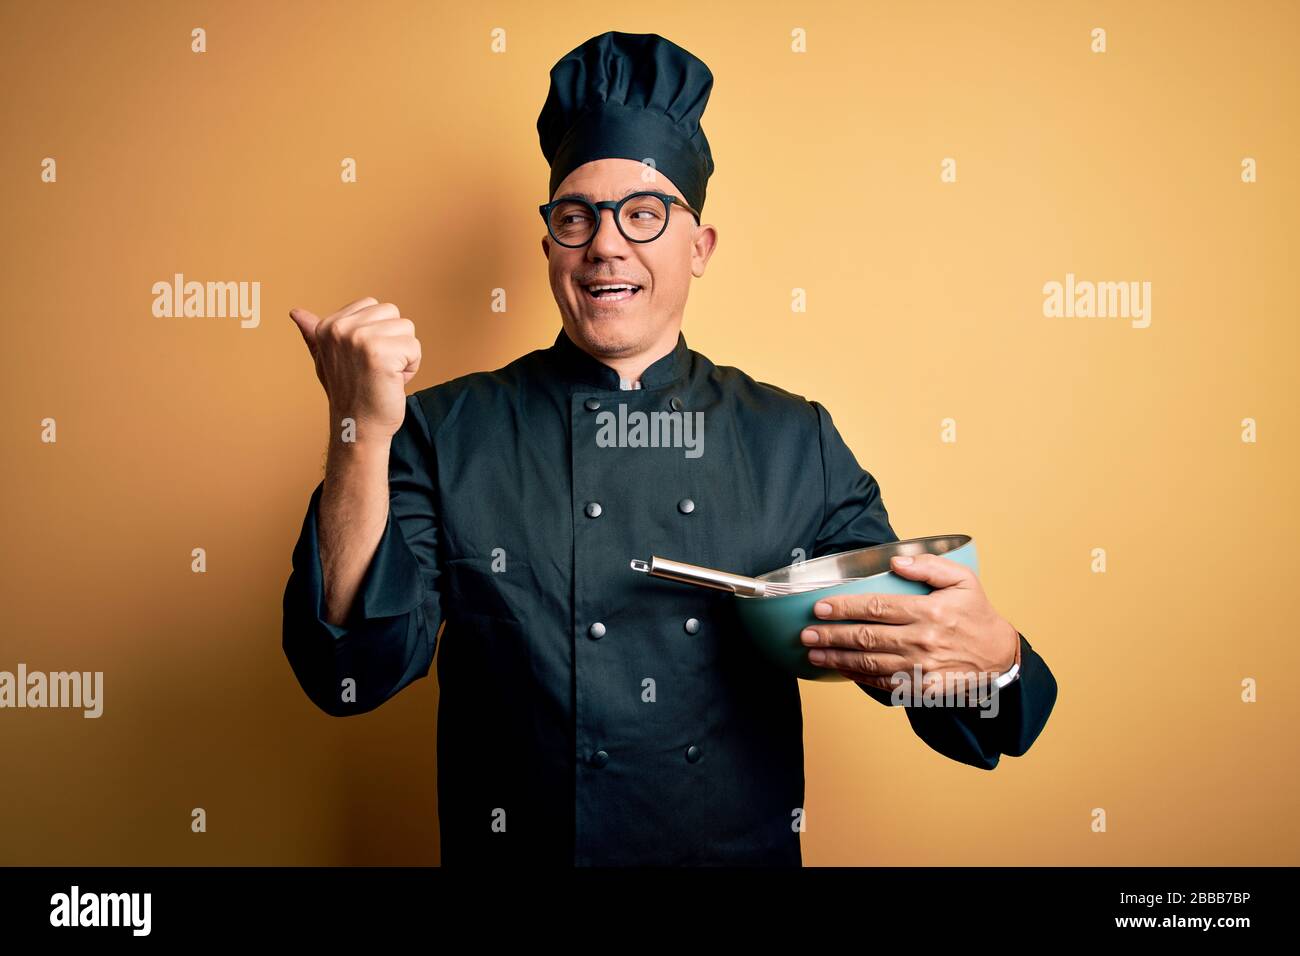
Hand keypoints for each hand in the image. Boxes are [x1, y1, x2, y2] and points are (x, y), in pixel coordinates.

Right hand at [289, 297, 421, 441]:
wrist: (356, 428)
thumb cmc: (347, 394)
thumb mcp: (324, 359)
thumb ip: (313, 334)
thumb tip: (295, 312)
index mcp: (328, 325)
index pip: (375, 306)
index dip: (379, 333)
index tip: (364, 359)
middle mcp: (341, 328)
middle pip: (393, 313)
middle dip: (394, 341)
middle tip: (376, 369)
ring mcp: (359, 339)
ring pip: (406, 328)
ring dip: (404, 355)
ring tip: (384, 375)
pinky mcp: (380, 353)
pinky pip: (415, 348)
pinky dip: (411, 368)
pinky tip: (392, 382)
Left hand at [799, 553, 1018, 699]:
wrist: (1000, 658)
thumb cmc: (976, 615)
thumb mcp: (963, 581)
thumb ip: (929, 566)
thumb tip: (896, 560)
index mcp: (930, 612)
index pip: (878, 607)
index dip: (845, 607)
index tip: (820, 606)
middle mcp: (923, 641)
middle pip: (867, 637)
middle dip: (831, 635)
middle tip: (806, 633)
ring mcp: (921, 668)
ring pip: (870, 663)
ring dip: (837, 658)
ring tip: (813, 653)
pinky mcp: (921, 689)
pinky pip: (883, 683)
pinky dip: (858, 677)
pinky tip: (840, 669)